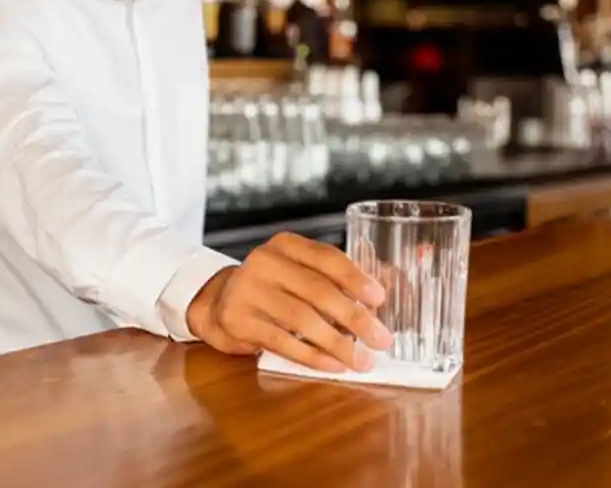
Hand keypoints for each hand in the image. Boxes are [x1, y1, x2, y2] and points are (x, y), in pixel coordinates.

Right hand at [186, 232, 393, 372]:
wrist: (218, 305)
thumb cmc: (272, 290)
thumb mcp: (300, 274)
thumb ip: (339, 279)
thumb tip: (392, 286)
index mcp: (286, 245)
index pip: (326, 257)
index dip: (356, 278)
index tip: (380, 298)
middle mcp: (264, 262)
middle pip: (317, 290)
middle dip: (355, 317)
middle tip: (381, 338)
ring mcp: (247, 290)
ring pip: (301, 318)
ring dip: (337, 342)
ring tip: (361, 360)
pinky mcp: (237, 320)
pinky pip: (281, 340)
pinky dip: (311, 356)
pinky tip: (332, 365)